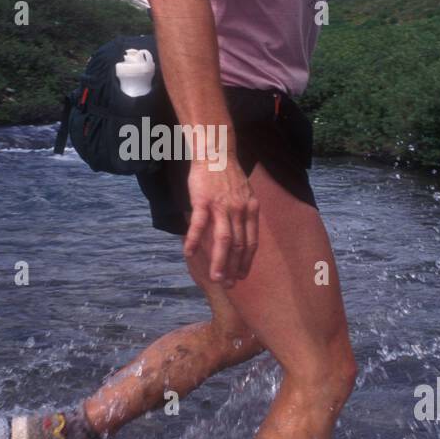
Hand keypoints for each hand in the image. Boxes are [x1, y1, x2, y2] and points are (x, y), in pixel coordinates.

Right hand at [183, 157, 258, 286]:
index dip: (247, 262)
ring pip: (223, 240)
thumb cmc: (228, 175)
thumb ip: (245, 214)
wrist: (216, 153)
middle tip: (230, 285)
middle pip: (239, 246)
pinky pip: (199, 225)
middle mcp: (239, 211)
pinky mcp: (203, 201)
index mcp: (251, 210)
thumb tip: (243, 234)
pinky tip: (188, 253)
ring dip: (219, 262)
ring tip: (215, 278)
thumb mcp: (245, 194)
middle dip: (234, 268)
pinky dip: (193, 240)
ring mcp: (221, 206)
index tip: (242, 276)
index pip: (251, 242)